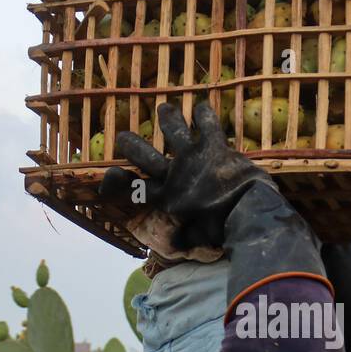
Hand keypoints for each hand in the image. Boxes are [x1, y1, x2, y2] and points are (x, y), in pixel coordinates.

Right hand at [99, 102, 271, 250]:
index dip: (116, 183)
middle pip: (144, 155)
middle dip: (132, 145)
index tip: (107, 177)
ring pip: (173, 131)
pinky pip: (206, 124)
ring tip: (164, 108)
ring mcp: (192, 157)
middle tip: (122, 137)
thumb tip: (175, 244)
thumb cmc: (218, 231)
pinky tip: (202, 106)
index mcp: (166, 199)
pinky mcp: (214, 146)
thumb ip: (182, 237)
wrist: (243, 212)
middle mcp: (173, 175)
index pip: (133, 189)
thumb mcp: (194, 239)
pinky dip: (204, 115)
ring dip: (168, 118)